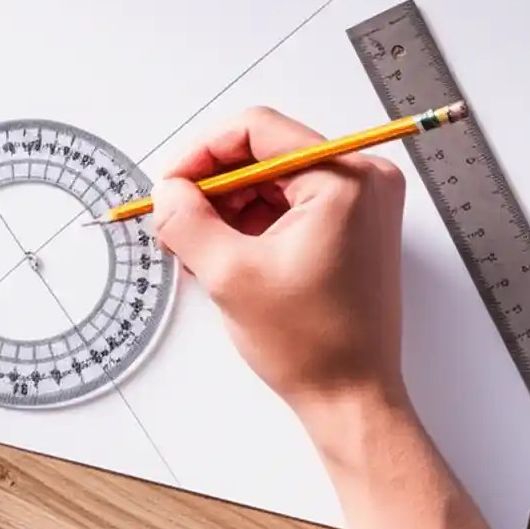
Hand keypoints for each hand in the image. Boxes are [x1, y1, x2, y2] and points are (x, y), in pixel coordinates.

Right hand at [152, 107, 406, 414]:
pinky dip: (252, 225)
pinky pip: (290, 206)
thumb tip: (166, 191)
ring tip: (197, 249)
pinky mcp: (353, 229)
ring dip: (228, 209)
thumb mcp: (228, 274)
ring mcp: (362, 205)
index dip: (202, 153)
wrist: (351, 398)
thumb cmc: (310, 344)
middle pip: (265, 154)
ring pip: (273, 182)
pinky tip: (223, 256)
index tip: (171, 185)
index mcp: (344, 179)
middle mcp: (363, 180)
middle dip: (213, 187)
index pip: (258, 130)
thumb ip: (187, 221)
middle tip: (176, 221)